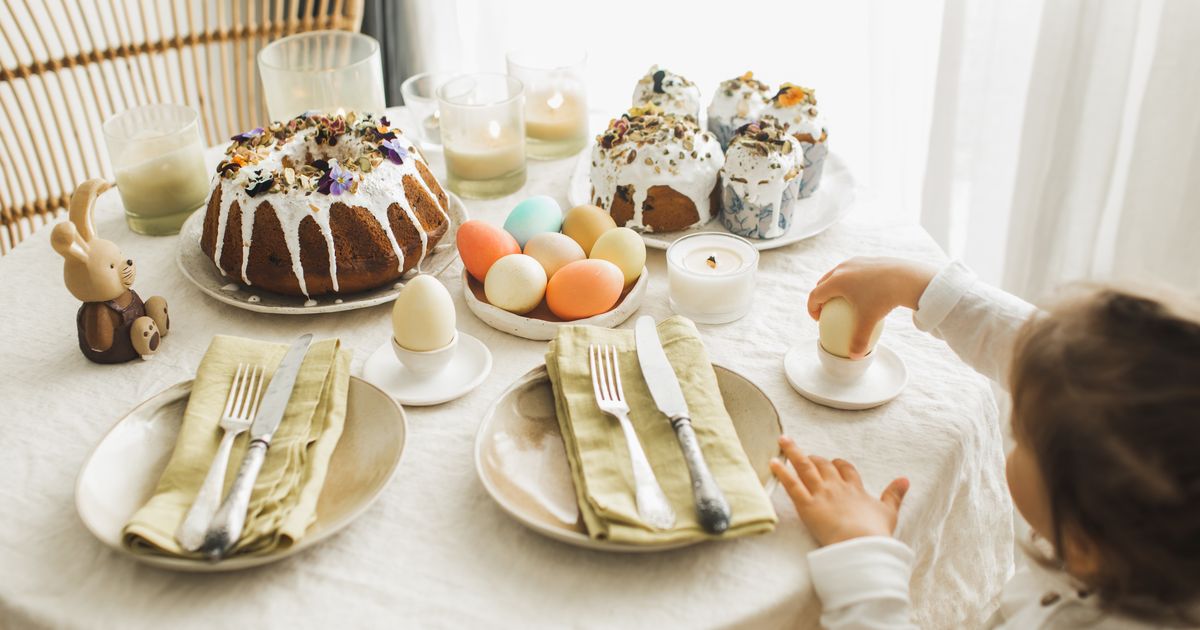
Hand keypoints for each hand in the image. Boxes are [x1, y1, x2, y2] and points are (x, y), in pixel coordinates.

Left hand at [770, 435, 908, 546]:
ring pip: (805, 467)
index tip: (833, 463)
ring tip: (783, 441)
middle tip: (805, 455)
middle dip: (814, 458)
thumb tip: (905, 479)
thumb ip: (894, 494)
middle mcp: (836, 487)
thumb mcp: (889, 511)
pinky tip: (773, 462)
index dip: (837, 465)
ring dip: (793, 452)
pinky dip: (781, 472)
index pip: (845, 469)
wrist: (861, 544)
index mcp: (855, 489)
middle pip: (823, 465)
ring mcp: (821, 494)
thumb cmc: (875, 532)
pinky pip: (791, 484)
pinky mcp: (806, 505)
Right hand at [807, 257, 937, 357]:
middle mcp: (842, 268)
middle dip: (821, 297)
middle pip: (823, 282)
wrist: (907, 277)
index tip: (818, 320)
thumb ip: (859, 340)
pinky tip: (866, 293)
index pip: (815, 295)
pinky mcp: (869, 259)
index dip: (812, 309)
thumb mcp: (869, 321)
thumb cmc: (884, 299)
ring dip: (836, 287)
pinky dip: (852, 282)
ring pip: (838, 274)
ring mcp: (856, 261)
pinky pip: (854, 271)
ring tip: (844, 300)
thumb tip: (854, 357)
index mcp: (836, 281)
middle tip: (827, 310)